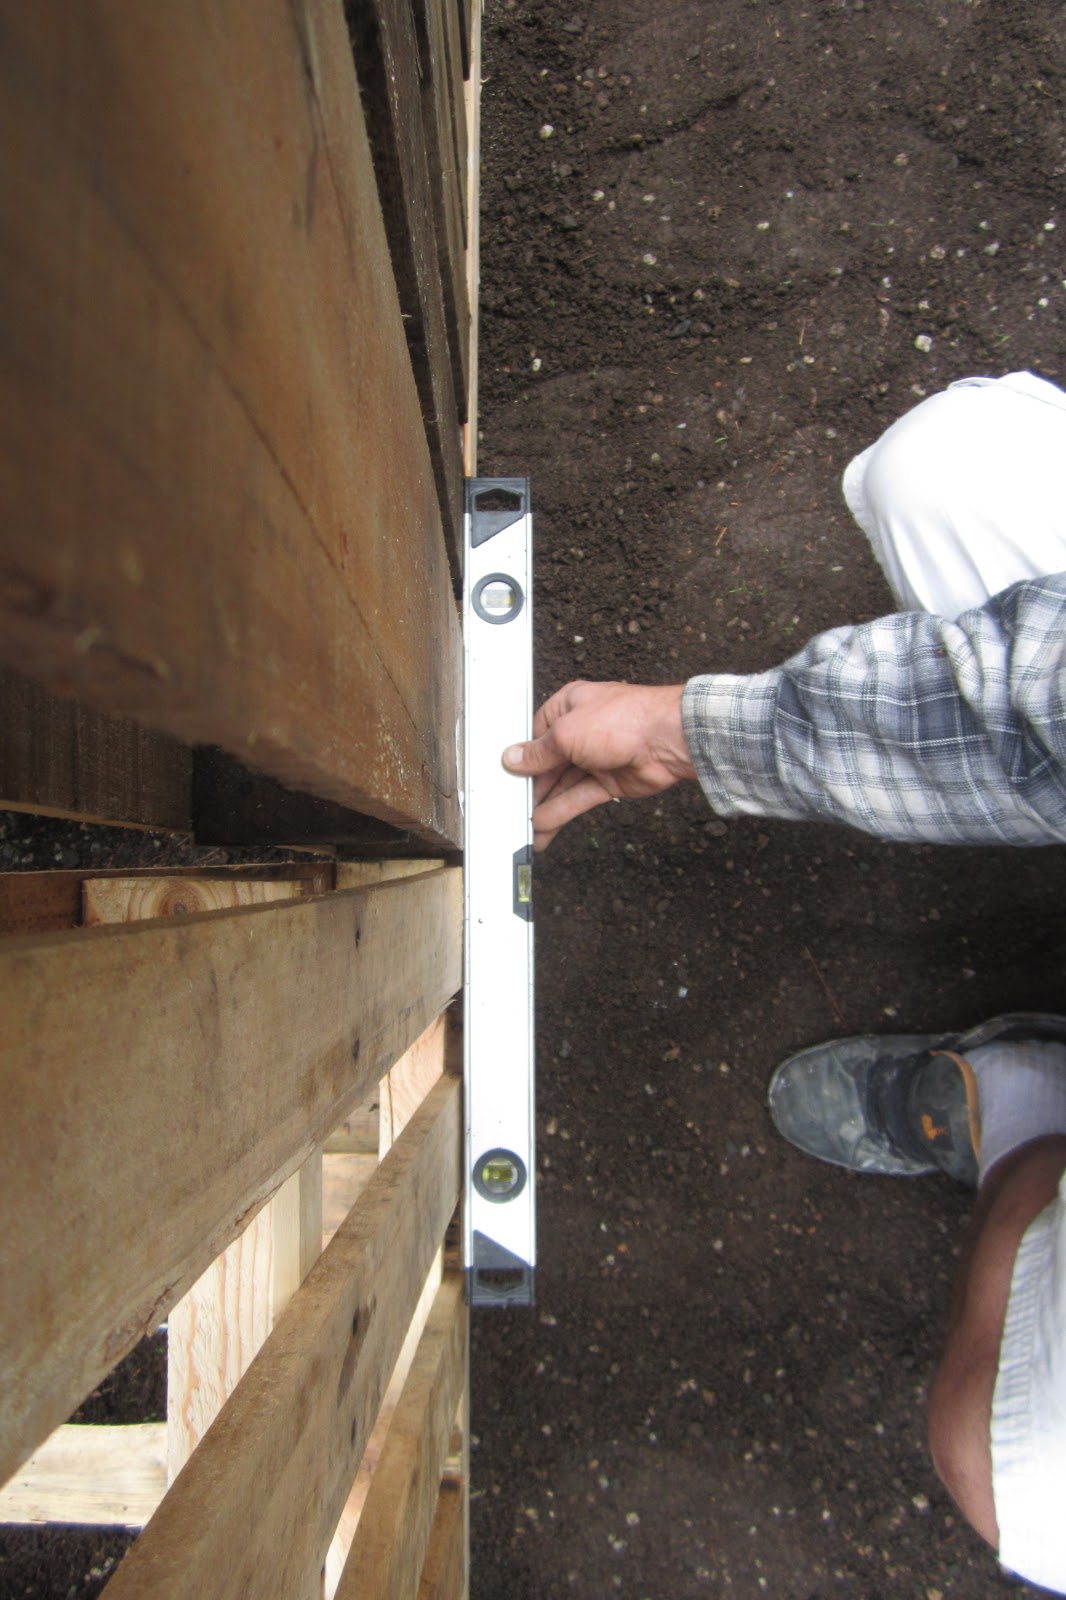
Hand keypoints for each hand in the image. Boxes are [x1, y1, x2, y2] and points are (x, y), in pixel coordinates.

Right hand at [501, 679, 695, 849]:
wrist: (668, 739)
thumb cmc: (623, 720)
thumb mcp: (567, 733)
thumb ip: (539, 752)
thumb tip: (513, 758)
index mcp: (569, 707)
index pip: (536, 734)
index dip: (522, 757)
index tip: (505, 777)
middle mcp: (581, 731)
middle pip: (548, 763)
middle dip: (531, 786)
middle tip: (511, 809)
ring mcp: (595, 757)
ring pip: (562, 784)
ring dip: (544, 805)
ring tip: (524, 827)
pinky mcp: (609, 781)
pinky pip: (578, 797)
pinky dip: (561, 811)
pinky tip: (544, 827)